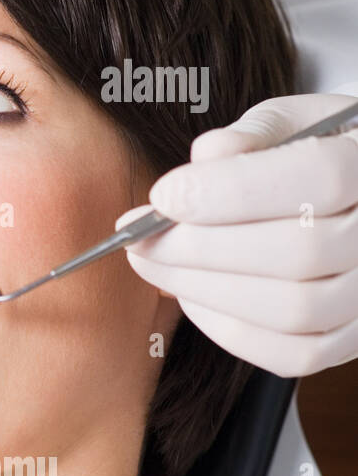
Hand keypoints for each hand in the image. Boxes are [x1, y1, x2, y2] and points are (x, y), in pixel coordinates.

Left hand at [117, 93, 357, 377]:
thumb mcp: (295, 121)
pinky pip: (293, 355)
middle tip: (139, 237)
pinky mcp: (354, 339)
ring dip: (203, 288)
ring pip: (293, 309)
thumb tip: (209, 155)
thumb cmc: (321, 151)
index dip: (231, 191)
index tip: (162, 195)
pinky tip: (190, 294)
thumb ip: (254, 134)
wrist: (355, 198)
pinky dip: (227, 328)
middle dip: (199, 248)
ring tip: (153, 263)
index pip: (320, 179)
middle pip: (298, 253)